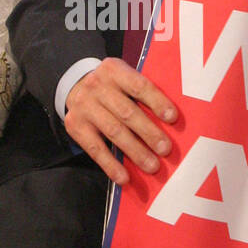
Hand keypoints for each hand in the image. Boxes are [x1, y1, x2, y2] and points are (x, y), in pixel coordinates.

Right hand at [65, 55, 178, 185]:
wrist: (75, 85)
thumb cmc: (111, 87)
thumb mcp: (123, 79)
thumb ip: (142, 93)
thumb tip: (170, 121)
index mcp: (114, 70)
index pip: (139, 85)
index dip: (156, 102)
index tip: (172, 118)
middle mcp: (96, 86)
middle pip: (127, 112)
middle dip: (149, 132)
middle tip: (165, 149)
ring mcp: (84, 106)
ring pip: (114, 131)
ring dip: (135, 151)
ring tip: (152, 166)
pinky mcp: (75, 126)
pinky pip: (95, 149)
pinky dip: (111, 165)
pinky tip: (124, 177)